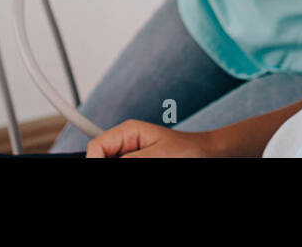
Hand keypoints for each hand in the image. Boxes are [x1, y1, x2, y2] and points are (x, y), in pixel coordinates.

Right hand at [85, 120, 219, 157]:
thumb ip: (130, 161)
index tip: (101, 170)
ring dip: (120, 167)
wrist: (207, 155)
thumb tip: (102, 162)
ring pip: (112, 164)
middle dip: (108, 167)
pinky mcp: (136, 163)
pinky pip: (123, 165)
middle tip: (132, 166)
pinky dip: (130, 167)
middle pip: (101, 158)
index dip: (94, 161)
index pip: (96, 146)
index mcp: (127, 132)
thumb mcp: (157, 155)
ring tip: (148, 162)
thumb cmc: (188, 151)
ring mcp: (130, 156)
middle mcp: (125, 145)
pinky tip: (146, 164)